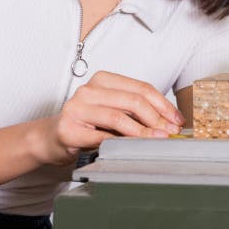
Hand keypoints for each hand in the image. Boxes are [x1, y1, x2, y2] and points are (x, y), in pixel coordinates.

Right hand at [32, 71, 183, 165]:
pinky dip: (120, 143)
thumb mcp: (113, 111)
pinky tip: (132, 149)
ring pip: (118, 118)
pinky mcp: (68, 129)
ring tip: (157, 140)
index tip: (177, 120)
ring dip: (142, 132)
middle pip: (132, 101)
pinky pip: (101, 137)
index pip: (141, 88)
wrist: (51, 138)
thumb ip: (135, 111)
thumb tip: (169, 122)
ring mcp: (77, 108)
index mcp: (103, 80)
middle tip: (170, 133)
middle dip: (156, 118)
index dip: (163, 104)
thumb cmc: (87, 124)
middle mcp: (89, 89)